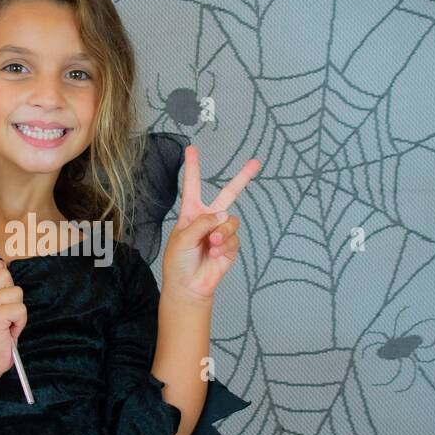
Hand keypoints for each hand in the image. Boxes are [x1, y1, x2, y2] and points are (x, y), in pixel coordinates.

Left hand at [161, 145, 260, 303]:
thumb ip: (202, 222)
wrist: (188, 286)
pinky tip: (215, 253)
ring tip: (211, 243)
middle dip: (243, 178)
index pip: (193, 185)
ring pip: (231, 221)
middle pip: (229, 193)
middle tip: (256, 162)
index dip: (193, 167)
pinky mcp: (230, 246)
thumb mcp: (182, 237)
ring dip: (222, 232)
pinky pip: (234, 238)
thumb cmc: (178, 262)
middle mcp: (208, 218)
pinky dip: (225, 245)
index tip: (191, 149)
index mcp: (191, 212)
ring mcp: (220, 231)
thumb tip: (224, 216)